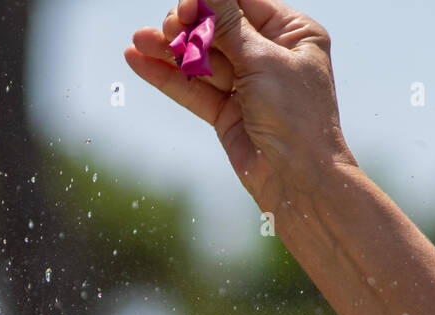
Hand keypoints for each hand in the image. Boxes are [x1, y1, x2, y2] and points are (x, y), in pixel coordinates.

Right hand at [125, 0, 356, 207]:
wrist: (296, 178)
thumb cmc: (295, 114)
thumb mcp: (262, 61)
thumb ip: (228, 26)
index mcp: (293, 33)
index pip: (244, 4)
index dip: (211, 2)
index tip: (184, 6)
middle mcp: (270, 55)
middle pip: (218, 30)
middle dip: (187, 27)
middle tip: (166, 29)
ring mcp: (246, 85)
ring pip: (201, 60)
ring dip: (169, 50)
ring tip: (138, 41)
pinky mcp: (226, 112)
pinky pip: (192, 89)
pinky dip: (166, 76)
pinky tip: (139, 61)